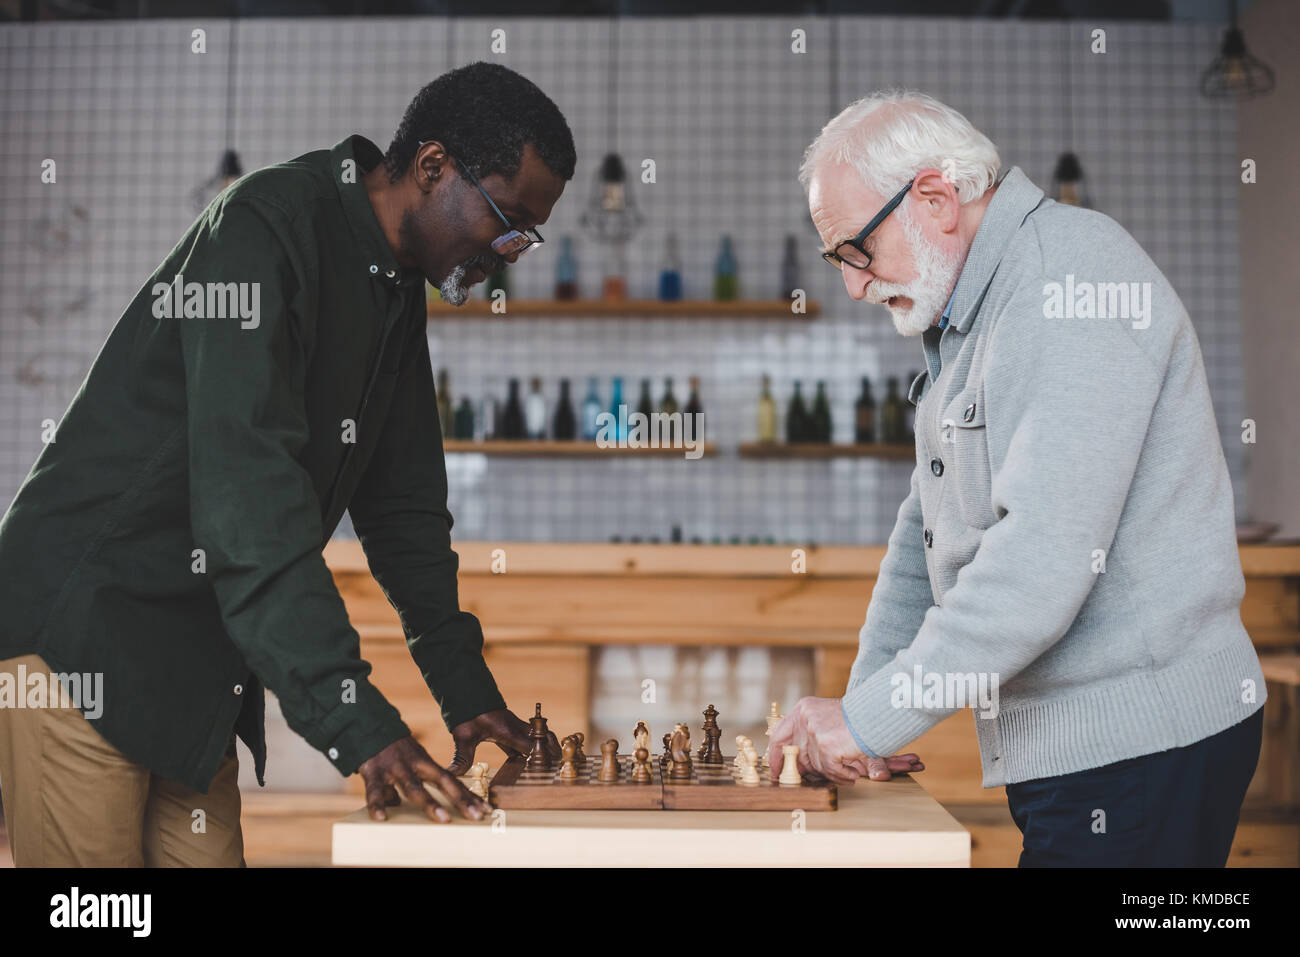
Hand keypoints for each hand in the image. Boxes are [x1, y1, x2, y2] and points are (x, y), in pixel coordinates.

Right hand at [357, 735, 488, 822]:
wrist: (367, 724)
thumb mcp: (411, 762)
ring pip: (414, 787)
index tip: (486, 810)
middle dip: (460, 800)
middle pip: (442, 782)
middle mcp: (415, 764)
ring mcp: (395, 768)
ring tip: (443, 819)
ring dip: (430, 803)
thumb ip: (417, 783)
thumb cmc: (393, 749)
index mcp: (426, 763)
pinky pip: (375, 791)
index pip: (452, 780)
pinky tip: (381, 817)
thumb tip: (424, 804)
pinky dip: (377, 804)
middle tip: (476, 815)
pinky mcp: (373, 772)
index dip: (469, 795)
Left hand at [445, 707, 561, 775]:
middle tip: (561, 768)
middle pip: (543, 739)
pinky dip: (536, 747)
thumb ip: (462, 757)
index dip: (542, 759)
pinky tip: (535, 760)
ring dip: (548, 748)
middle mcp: (516, 728)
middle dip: (553, 753)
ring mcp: (516, 726)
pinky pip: (529, 738)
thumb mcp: (463, 736)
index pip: (531, 747)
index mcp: (508, 732)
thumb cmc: (467, 714)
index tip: (549, 771)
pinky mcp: (512, 727)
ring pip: (540, 736)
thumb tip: (452, 775)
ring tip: (556, 764)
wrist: (468, 693)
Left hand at [768, 696, 924, 785]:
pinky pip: (831, 771)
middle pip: (799, 756)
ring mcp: (815, 732)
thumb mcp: (829, 719)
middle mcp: (805, 719)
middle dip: (811, 771)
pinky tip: (853, 771)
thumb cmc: (859, 718)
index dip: (775, 756)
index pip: (780, 735)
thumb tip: (798, 765)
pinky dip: (844, 775)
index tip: (775, 771)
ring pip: (817, 766)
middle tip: (826, 775)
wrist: (879, 714)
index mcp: (804, 709)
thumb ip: (811, 737)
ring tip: (849, 772)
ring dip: (834, 773)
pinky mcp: (827, 746)